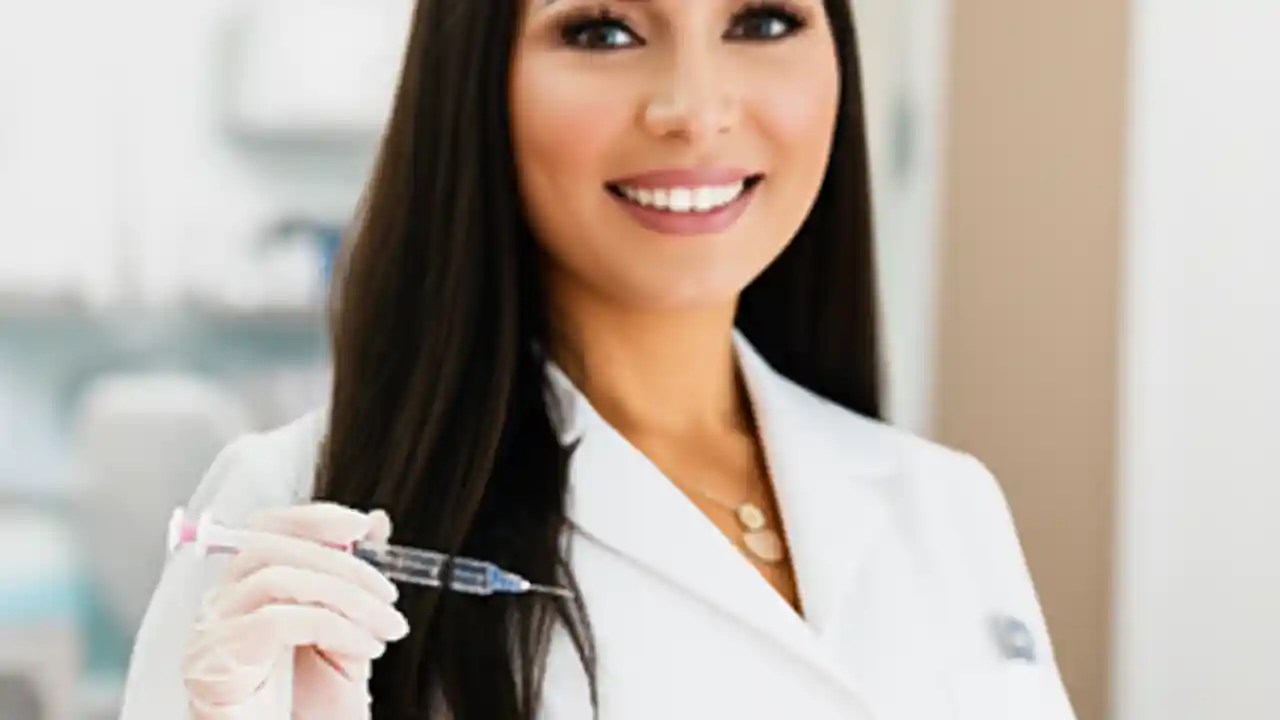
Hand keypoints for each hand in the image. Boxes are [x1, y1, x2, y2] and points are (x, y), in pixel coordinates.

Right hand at [181, 503, 408, 717]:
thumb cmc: (306, 707)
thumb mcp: (344, 635)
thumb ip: (354, 582)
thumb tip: (376, 522)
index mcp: (245, 590)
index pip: (265, 528)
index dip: (312, 517)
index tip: (362, 525)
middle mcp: (219, 604)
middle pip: (272, 548)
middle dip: (344, 564)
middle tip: (390, 594)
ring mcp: (211, 632)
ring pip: (278, 580)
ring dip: (348, 598)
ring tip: (387, 628)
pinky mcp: (214, 662)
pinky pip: (280, 622)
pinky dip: (336, 628)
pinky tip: (367, 648)